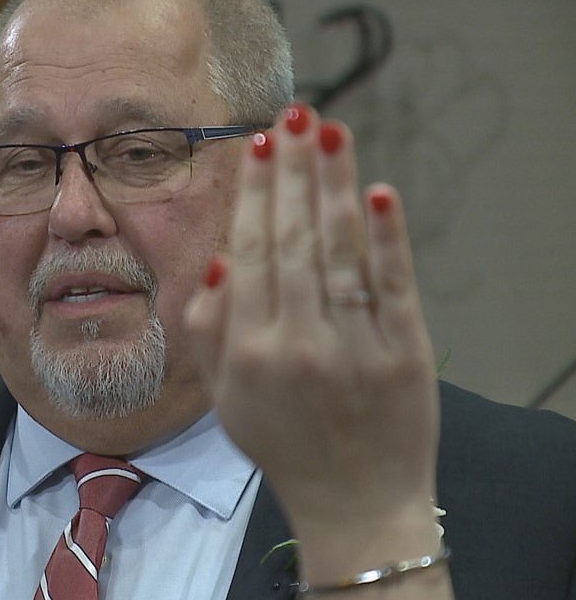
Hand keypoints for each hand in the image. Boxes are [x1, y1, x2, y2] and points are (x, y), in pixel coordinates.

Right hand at [185, 104, 445, 585]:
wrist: (354, 502)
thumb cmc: (282, 445)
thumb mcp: (223, 398)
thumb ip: (210, 332)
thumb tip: (221, 262)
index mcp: (249, 352)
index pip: (251, 252)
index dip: (254, 194)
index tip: (258, 145)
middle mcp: (299, 343)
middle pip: (293, 238)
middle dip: (293, 170)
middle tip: (295, 114)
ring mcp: (356, 345)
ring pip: (341, 250)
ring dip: (334, 185)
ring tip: (330, 132)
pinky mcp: (405, 352)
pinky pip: (394, 284)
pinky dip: (387, 236)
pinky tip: (378, 192)